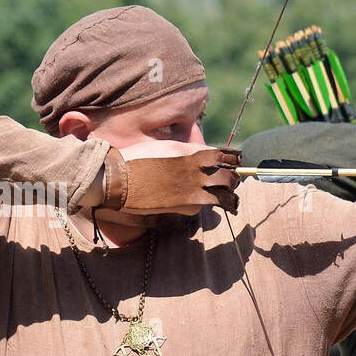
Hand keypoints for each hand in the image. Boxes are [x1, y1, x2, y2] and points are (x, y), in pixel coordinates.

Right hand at [94, 142, 240, 226]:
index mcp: (190, 152)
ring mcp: (193, 189)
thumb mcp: (164, 148)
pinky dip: (208, 205)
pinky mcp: (186, 205)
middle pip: (229, 175)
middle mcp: (196, 169)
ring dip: (231, 197)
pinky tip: (211, 207)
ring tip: (233, 201)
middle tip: (235, 181)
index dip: (233, 159)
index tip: (236, 161)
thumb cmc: (136, 160)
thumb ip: (186, 152)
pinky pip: (204, 206)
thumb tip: (200, 156)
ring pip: (225, 194)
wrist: (119, 179)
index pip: (224, 154)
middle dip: (234, 178)